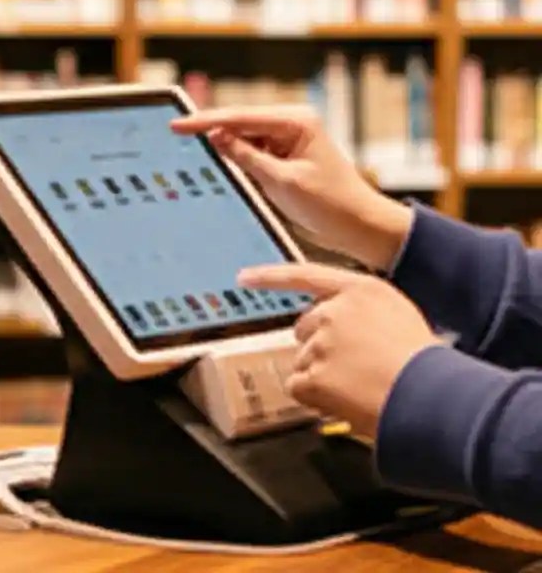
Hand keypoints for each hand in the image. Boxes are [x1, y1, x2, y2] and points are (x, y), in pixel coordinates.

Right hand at [171, 105, 412, 270]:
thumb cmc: (331, 204)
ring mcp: (288, 139)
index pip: (241, 117)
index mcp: (296, 122)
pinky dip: (236, 158)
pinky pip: (252, 151)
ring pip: (243, 137)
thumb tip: (214, 136)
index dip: (205, 121)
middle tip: (174, 132)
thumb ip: (245, 156)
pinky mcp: (285, 156)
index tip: (177, 125)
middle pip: (240, 122)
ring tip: (190, 148)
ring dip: (223, 146)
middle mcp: (292, 124)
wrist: (359, 226)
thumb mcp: (281, 181)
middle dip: (210, 129)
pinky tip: (217, 161)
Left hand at [238, 262, 440, 438]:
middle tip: (354, 369)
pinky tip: (347, 401)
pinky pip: (298, 389)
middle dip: (318, 349)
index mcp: (361, 290)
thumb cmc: (428, 363)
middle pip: (303, 330)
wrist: (434, 395)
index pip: (306, 276)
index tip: (243, 278)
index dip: (271, 277)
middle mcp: (334, 311)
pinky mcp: (311, 375)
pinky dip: (316, 399)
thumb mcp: (400, 317)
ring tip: (361, 387)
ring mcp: (320, 343)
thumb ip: (363, 314)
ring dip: (321, 378)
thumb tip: (341, 331)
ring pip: (302, 362)